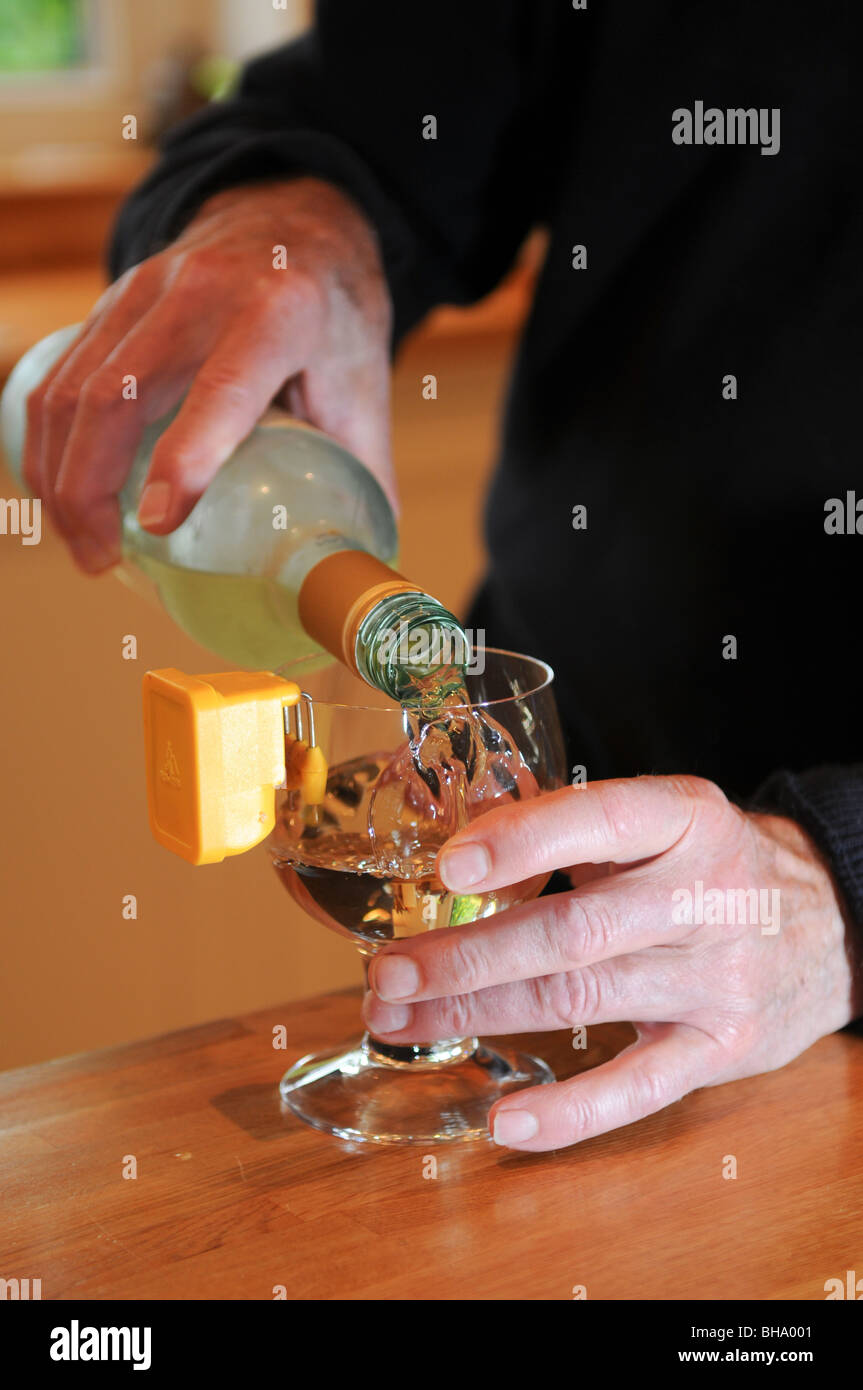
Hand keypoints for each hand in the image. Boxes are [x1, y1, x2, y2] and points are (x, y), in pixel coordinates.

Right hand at [23, 177, 393, 572]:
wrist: (295, 219)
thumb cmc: (332, 317)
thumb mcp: (364, 385)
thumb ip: (363, 473)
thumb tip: (355, 566)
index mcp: (279, 312)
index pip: (223, 387)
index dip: (186, 456)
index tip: (156, 523)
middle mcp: (201, 292)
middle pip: (117, 395)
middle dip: (90, 489)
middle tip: (102, 559)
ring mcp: (144, 291)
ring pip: (72, 388)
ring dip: (60, 477)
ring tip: (82, 544)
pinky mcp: (111, 301)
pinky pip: (59, 377)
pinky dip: (49, 443)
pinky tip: (63, 493)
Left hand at [363, 775, 860, 1150]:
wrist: (831, 924)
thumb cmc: (715, 866)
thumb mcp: (662, 822)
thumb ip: (571, 830)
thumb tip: (460, 853)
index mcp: (687, 819)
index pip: (601, 823)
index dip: (522, 842)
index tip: (448, 866)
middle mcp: (704, 897)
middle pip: (572, 932)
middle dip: (467, 955)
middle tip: (387, 972)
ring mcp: (715, 979)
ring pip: (581, 1001)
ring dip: (478, 1014)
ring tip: (401, 1020)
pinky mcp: (720, 1049)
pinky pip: (636, 1088)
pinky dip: (567, 1111)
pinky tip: (502, 1118)